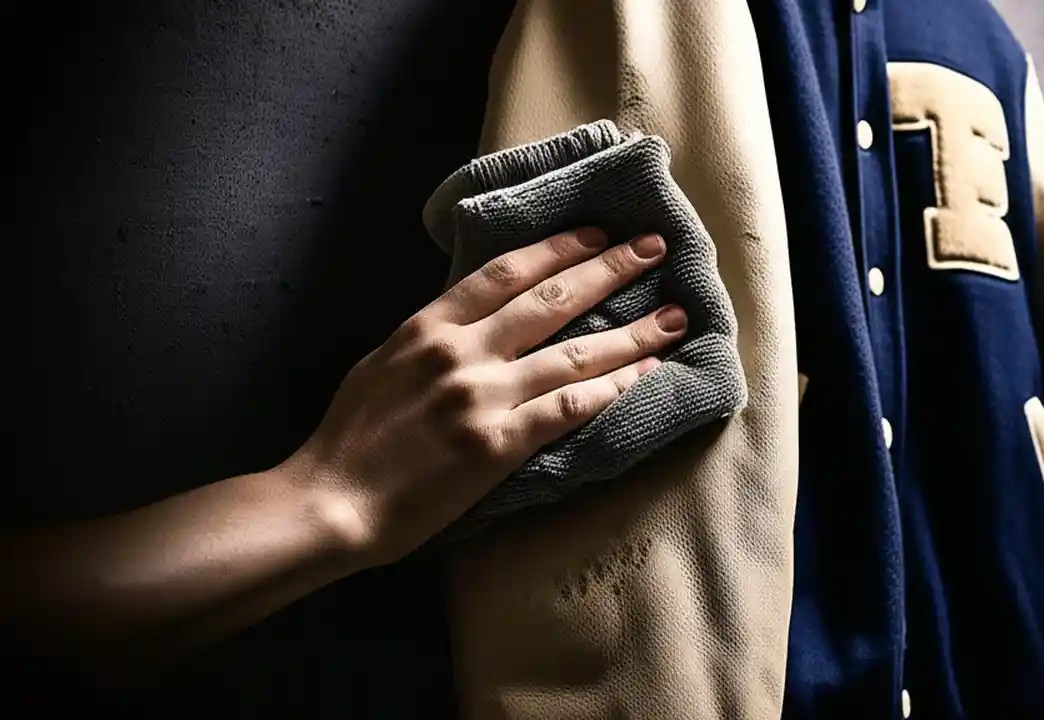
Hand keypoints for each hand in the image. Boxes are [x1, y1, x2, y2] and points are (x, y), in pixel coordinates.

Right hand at [283, 227, 685, 565]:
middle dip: (609, 270)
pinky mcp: (498, 444)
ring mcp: (482, 396)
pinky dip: (611, 389)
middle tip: (653, 249)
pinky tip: (644, 376)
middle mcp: (461, 351)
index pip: (506, 272)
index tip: (597, 233)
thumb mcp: (382, 362)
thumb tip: (477, 317)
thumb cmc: (349, 437)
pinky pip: (569, 408)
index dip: (559, 248)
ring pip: (574, 353)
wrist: (330, 501)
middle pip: (552, 299)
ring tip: (671, 318)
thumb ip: (433, 336)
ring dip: (631, 333)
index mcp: (429, 325)